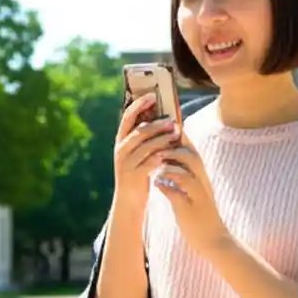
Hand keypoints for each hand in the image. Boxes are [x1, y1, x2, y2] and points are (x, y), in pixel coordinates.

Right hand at [113, 93, 179, 209]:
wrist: (129, 202)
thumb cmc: (138, 173)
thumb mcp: (139, 153)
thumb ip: (146, 138)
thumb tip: (164, 117)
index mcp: (121, 141)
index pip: (127, 117)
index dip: (138, 104)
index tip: (152, 95)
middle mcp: (121, 150)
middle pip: (139, 131)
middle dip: (157, 123)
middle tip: (173, 120)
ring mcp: (126, 163)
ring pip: (146, 146)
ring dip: (162, 138)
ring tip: (176, 133)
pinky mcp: (133, 176)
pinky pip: (148, 162)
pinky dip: (160, 156)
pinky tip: (170, 153)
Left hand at [152, 132, 232, 256]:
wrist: (214, 240)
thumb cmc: (200, 216)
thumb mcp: (192, 192)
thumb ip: (181, 178)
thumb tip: (165, 165)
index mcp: (202, 176)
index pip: (191, 150)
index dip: (178, 138)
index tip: (161, 132)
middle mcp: (203, 182)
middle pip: (191, 154)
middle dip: (173, 145)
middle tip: (155, 142)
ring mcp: (198, 194)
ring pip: (187, 169)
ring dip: (170, 163)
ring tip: (155, 160)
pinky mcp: (191, 208)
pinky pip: (179, 191)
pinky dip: (167, 185)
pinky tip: (157, 183)